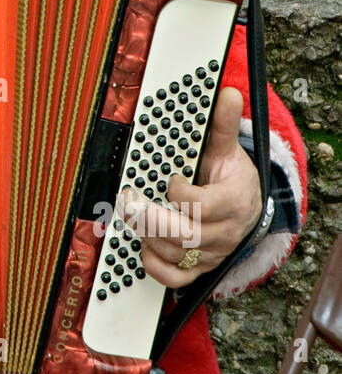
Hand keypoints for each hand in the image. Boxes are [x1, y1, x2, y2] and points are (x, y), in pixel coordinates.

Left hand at [121, 88, 262, 288]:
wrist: (246, 209)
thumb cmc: (231, 179)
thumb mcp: (229, 151)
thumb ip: (224, 125)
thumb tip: (227, 94)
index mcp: (233, 203)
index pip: (204, 206)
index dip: (181, 194)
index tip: (170, 178)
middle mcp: (223, 233)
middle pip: (185, 236)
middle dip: (150, 218)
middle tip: (128, 200)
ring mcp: (210, 254)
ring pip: (175, 255)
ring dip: (148, 235)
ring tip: (134, 215)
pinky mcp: (199, 269)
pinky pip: (175, 279)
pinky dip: (155, 266)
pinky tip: (144, 246)